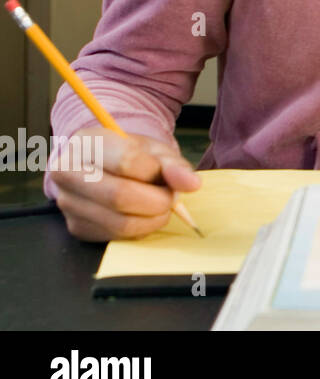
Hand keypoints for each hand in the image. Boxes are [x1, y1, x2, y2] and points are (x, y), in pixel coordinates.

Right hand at [49, 126, 201, 241]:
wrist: (102, 167)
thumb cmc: (130, 155)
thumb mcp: (153, 149)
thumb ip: (173, 164)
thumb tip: (192, 184)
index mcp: (86, 142)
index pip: (126, 160)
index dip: (156, 171)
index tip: (170, 174)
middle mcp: (67, 172)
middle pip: (120, 196)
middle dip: (158, 200)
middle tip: (171, 196)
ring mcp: (68, 203)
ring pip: (120, 222)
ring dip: (153, 218)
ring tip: (160, 205)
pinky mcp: (76, 227)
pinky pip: (116, 236)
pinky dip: (140, 228)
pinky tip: (144, 214)